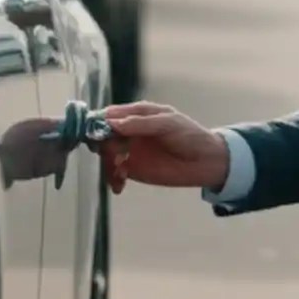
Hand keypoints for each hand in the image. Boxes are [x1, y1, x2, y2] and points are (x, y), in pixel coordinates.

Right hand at [96, 102, 229, 193]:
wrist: (205, 162)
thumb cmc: (189, 135)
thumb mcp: (167, 124)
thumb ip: (140, 123)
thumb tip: (112, 123)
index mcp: (137, 113)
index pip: (110, 114)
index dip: (98, 122)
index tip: (94, 134)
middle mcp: (129, 130)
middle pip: (102, 135)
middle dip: (102, 146)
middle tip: (113, 156)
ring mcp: (129, 149)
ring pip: (105, 155)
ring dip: (107, 165)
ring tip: (120, 174)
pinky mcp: (131, 169)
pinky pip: (113, 172)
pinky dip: (112, 178)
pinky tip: (120, 186)